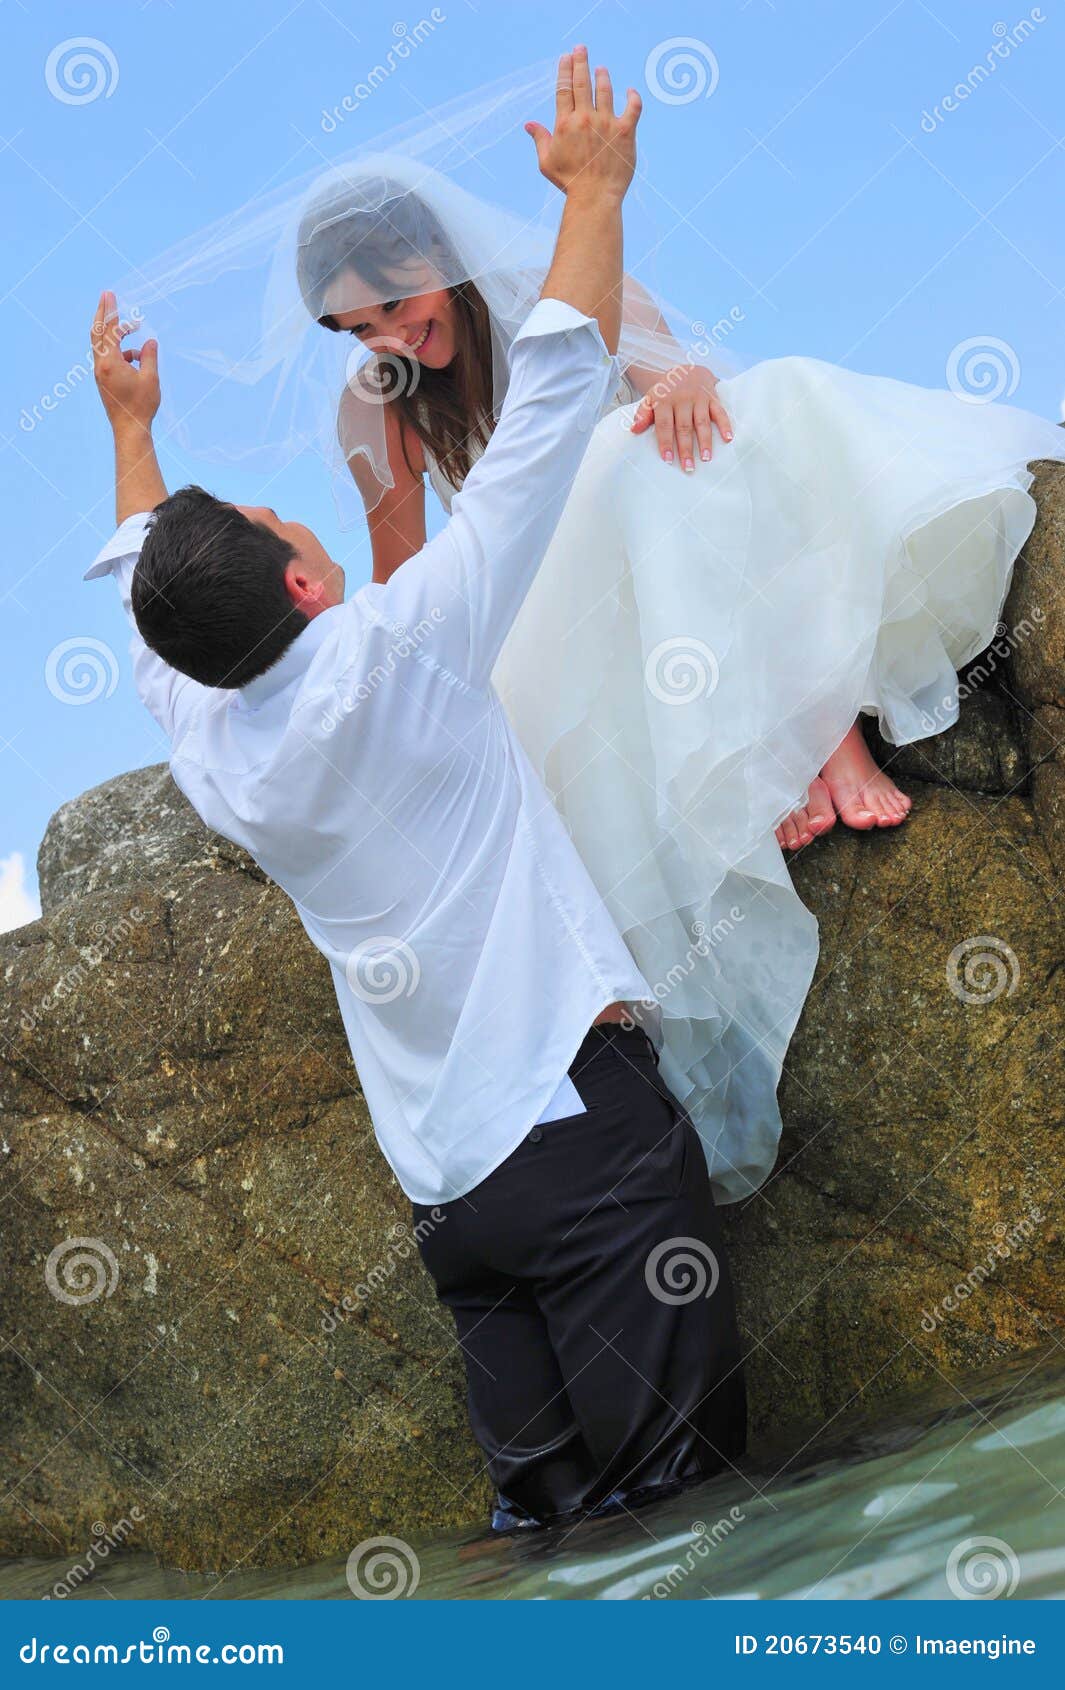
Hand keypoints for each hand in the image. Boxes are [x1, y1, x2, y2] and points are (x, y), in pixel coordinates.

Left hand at [92, 290, 159, 432]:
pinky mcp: (103, 379)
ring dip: (115, 333)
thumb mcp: (151, 379)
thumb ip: (149, 357)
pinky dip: (120, 350)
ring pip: (102, 344)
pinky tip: (136, 356)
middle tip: (107, 296)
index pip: (109, 331)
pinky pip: (108, 356)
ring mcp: (99, 372)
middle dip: (103, 313)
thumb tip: (149, 342)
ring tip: (133, 328)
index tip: (111, 295)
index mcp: (110, 362)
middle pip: (97, 332)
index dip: (112, 312)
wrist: (129, 428)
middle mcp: (100, 365)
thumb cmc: (142, 405)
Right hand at [525, 47, 640, 201]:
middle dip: (580, 61)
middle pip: (581, 82)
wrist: (595, 198)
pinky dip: (633, 96)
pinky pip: (633, 107)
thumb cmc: (569, 182)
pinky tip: (630, 91)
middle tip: (581, 48)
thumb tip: (528, 124)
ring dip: (602, 76)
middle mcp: (585, 119)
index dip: (565, 69)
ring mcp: (607, 123)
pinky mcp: (626, 132)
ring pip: (605, 90)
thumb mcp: (547, 162)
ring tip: (601, 70)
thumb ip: (540, 139)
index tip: (566, 58)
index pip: (564, 88)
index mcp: (565, 124)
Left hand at [631, 364, 732, 468]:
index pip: (664, 424)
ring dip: (705, 440)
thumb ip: (643, 414)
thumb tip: (634, 430)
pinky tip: (728, 438)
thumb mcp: (650, 398)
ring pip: (702, 421)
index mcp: (665, 401)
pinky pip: (720, 411)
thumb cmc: (666, 390)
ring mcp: (699, 398)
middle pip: (684, 427)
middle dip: (686, 448)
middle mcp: (682, 399)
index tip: (667, 459)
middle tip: (688, 467)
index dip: (666, 442)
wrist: (686, 368)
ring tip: (705, 458)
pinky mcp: (713, 397)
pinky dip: (725, 424)